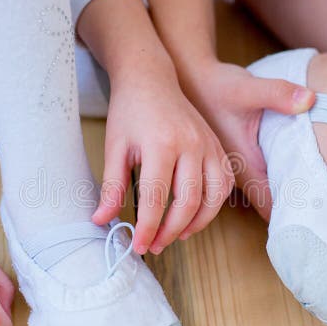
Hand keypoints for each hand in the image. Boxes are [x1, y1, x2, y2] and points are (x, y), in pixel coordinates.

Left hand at [91, 55, 233, 254]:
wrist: (151, 79)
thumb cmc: (130, 112)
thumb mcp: (115, 148)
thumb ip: (111, 187)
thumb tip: (102, 220)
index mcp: (161, 144)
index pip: (156, 198)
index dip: (148, 228)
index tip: (139, 246)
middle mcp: (191, 145)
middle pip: (188, 202)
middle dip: (170, 231)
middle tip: (154, 246)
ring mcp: (208, 145)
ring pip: (213, 197)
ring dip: (197, 224)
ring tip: (176, 236)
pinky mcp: (217, 146)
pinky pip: (224, 184)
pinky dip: (214, 205)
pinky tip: (196, 215)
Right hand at [179, 60, 314, 220]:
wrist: (190, 82)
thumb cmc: (216, 87)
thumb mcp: (247, 89)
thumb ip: (278, 94)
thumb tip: (310, 99)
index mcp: (245, 166)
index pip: (271, 206)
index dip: (294, 218)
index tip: (323, 220)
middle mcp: (240, 175)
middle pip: (271, 207)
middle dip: (297, 214)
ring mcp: (238, 170)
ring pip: (266, 197)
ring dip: (289, 199)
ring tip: (323, 203)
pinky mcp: (239, 162)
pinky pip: (262, 182)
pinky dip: (280, 183)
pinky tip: (302, 178)